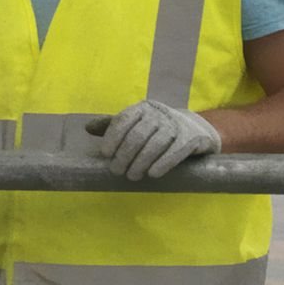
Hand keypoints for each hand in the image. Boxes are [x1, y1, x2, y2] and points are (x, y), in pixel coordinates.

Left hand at [93, 99, 223, 187]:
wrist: (196, 129)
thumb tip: (87, 127)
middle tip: (117, 171)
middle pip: (137, 135)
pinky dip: (163, 163)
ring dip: (141, 162)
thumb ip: (114, 126)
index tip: (105, 154)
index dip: (113, 137)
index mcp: (142, 108)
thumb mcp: (137, 123)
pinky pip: (175, 151)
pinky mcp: (190, 138)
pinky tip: (153, 174)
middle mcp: (158, 113)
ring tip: (132, 177)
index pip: (124, 120)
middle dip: (125, 155)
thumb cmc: (159, 128)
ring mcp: (175, 125)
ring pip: (154, 144)